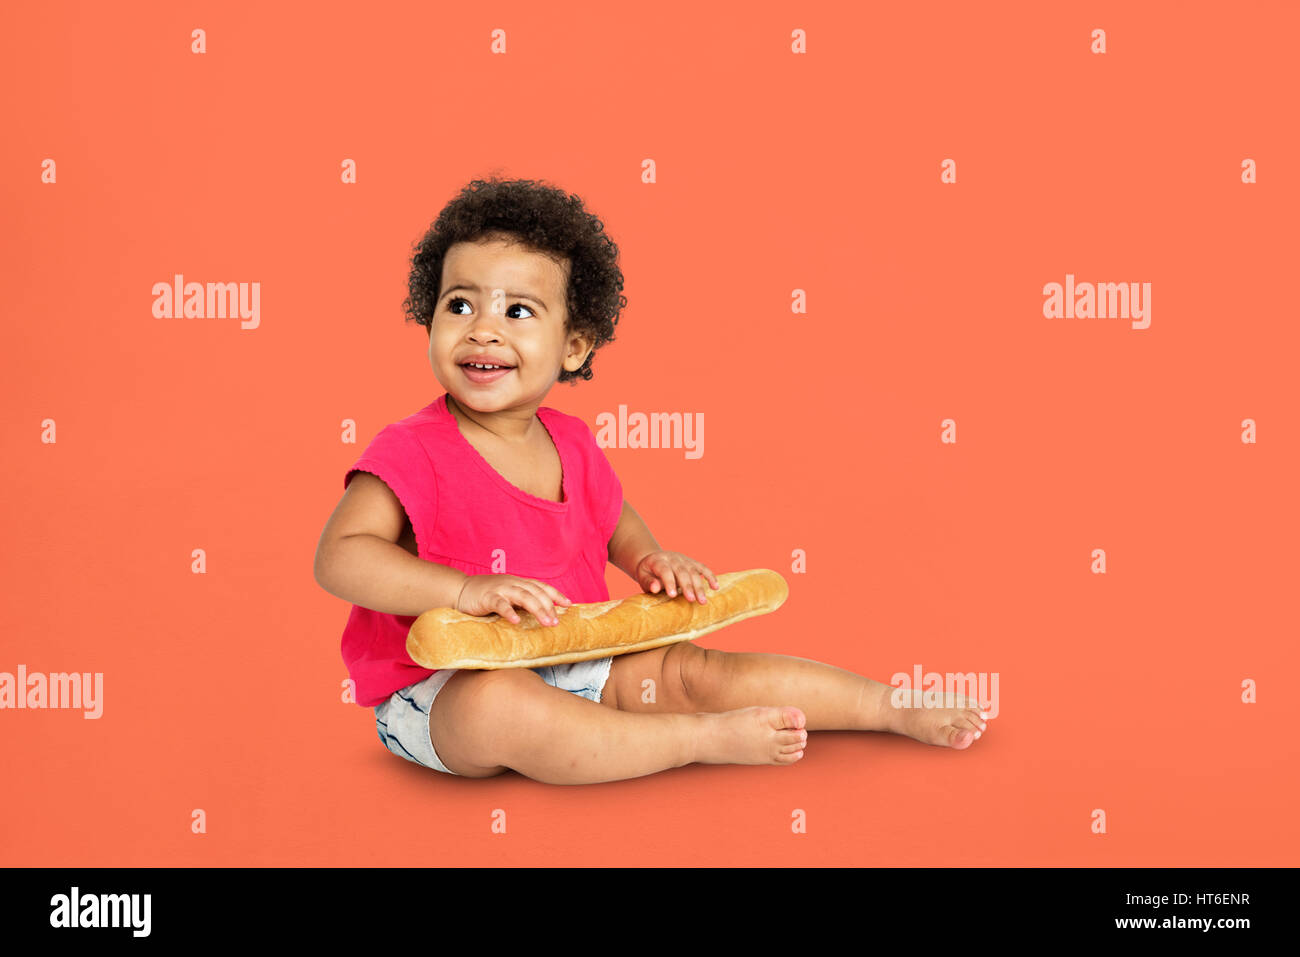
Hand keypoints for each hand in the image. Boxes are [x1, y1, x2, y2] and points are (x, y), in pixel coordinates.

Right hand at [456, 574, 571, 625]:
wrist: (460, 590)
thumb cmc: (486, 596)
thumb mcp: (507, 596)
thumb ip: (522, 602)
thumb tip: (542, 615)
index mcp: (518, 582)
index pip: (541, 587)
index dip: (556, 594)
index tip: (568, 605)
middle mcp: (512, 583)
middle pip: (535, 592)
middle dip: (548, 607)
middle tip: (556, 622)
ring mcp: (500, 588)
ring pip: (523, 596)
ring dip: (536, 609)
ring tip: (546, 622)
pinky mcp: (487, 597)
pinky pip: (500, 603)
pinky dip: (509, 611)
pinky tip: (516, 621)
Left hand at [634, 551, 718, 603]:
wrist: (652, 559)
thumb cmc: (647, 573)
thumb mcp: (643, 577)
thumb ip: (648, 582)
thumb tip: (655, 588)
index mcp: (658, 561)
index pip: (665, 570)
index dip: (669, 582)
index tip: (672, 595)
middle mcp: (672, 558)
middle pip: (682, 571)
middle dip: (688, 586)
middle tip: (692, 600)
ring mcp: (683, 559)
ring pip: (694, 571)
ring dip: (699, 586)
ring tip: (703, 601)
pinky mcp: (692, 562)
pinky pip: (703, 568)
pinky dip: (710, 576)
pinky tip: (715, 587)